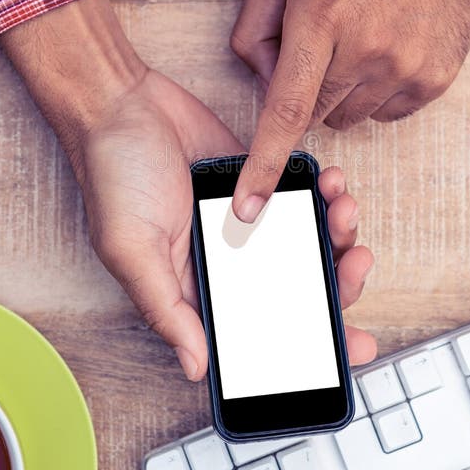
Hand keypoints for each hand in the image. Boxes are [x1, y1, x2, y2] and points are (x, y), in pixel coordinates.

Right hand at [0, 0, 376, 378]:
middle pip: (299, 287)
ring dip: (337, 232)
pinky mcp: (259, 182)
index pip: (262, 329)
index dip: (311, 342)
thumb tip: (197, 368)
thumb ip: (166, 308)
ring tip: (342, 208)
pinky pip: (303, 196)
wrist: (121, 102)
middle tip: (356, 263)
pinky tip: (330, 182)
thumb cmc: (113, 175)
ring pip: (309, 241)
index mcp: (199, 287)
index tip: (355, 344)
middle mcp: (228, 260)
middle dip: (339, 282)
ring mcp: (248, 221)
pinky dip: (324, 193)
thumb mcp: (131, 250)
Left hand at [230, 0, 469, 219]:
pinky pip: (386, 112)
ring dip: (344, 92)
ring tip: (361, 40)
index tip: (248, 209)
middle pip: (314, 115)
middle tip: (324, 44)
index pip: (285, 109)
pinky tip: (387, 49)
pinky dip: (377, 91)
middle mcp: (365, 49)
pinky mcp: (432, 79)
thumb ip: (253, 27)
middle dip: (308, 90)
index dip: (264, 165)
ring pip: (349, 117)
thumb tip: (263, 83)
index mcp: (320, 17)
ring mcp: (404, 68)